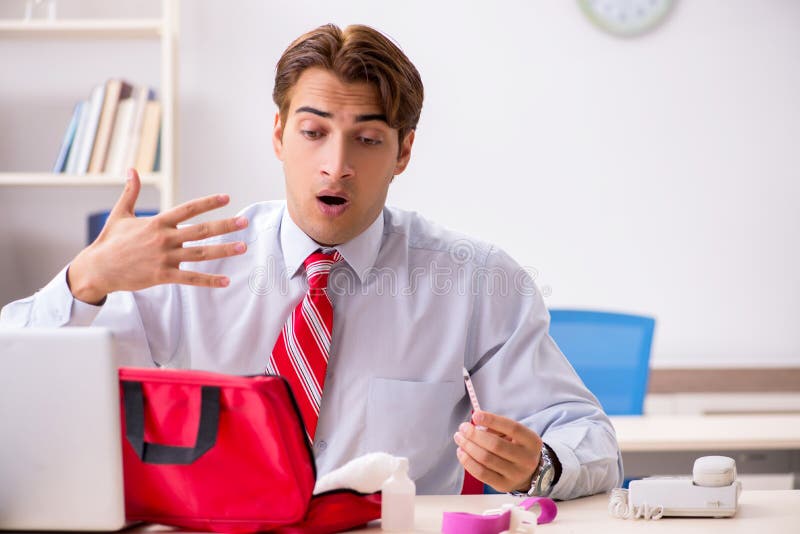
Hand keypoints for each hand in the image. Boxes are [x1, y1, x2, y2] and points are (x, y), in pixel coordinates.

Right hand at [67, 168, 247, 303]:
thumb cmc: (110, 241)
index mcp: (157, 222)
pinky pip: (190, 278)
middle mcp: (164, 238)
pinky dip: (209, 280)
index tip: (226, 198)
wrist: (97, 268)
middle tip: (245, 222)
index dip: (208, 202)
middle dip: (225, 225)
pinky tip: (225, 281)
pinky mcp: (162, 275)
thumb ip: (130, 192)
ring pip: (200, 253)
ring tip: (243, 247)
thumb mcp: (120, 214)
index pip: (188, 209)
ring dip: (224, 250)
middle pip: (201, 230)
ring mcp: (164, 258)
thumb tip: (131, 170)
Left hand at [453, 410, 541, 492]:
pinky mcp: (503, 485)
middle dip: (475, 435)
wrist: (529, 473)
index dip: (492, 420)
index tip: (475, 415)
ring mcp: (516, 475)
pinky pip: (481, 473)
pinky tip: (461, 452)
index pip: (512, 428)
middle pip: (496, 445)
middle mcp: (527, 459)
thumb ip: (498, 427)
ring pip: (486, 459)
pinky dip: (468, 461)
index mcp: (532, 441)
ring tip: (459, 438)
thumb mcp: (514, 434)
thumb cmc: (517, 447)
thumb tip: (475, 424)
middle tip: (463, 428)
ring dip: (468, 447)